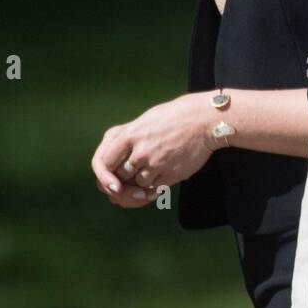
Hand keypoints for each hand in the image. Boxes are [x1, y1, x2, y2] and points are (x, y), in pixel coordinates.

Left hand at [90, 93, 213, 207]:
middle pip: (120, 177)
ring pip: (138, 184)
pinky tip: (164, 172)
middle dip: (123, 182)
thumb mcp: (144, 120)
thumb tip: (109, 165)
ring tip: (156, 166)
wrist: (204, 120)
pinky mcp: (171, 174)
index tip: (109, 182)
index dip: (103, 176)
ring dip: (143, 181)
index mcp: (129, 134)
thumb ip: (124, 139)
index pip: (102, 162)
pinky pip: (155, 188)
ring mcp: (156, 163)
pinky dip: (156, 185)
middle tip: (129, 182)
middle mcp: (140, 150)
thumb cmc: (174, 118)